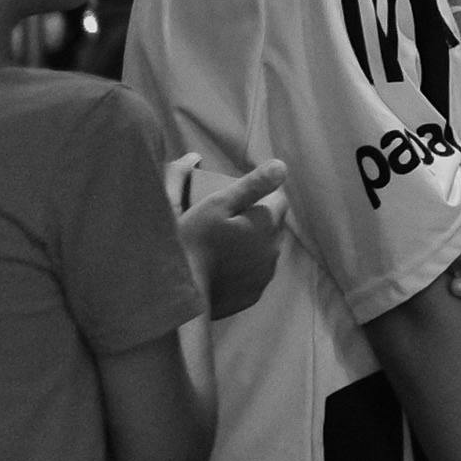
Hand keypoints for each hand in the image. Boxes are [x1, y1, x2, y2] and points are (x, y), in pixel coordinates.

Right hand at [177, 155, 293, 318]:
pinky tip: (219, 268)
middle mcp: (274, 249)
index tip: (232, 203)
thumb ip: (252, 184)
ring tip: (218, 247)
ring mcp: (264, 275)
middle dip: (253, 221)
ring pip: (262, 251)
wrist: (179, 293)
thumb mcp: (217, 204)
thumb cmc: (193, 243)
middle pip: (270, 226)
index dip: (256, 198)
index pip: (277, 200)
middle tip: (220, 224)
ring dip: (248, 245)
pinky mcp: (252, 294)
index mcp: (268, 224)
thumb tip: (281, 166)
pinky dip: (241, 269)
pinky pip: (252, 274)